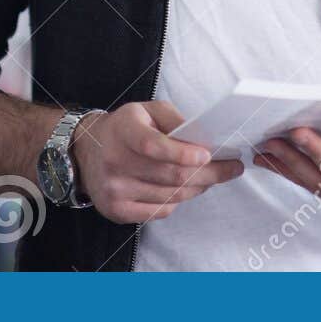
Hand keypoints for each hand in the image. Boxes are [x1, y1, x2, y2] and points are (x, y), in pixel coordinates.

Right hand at [70, 100, 243, 223]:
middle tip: (232, 168)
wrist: (87, 151)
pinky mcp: (116, 210)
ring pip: (171, 195)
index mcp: (124, 131)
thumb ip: (176, 121)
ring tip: (213, 176)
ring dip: (199, 187)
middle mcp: (115, 162)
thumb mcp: (149, 110)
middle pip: (171, 175)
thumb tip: (206, 139)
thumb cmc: (126, 128)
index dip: (183, 152)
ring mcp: (114, 190)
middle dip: (210, 173)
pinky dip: (179, 200)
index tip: (208, 155)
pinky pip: (160, 211)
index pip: (153, 146)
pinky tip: (185, 188)